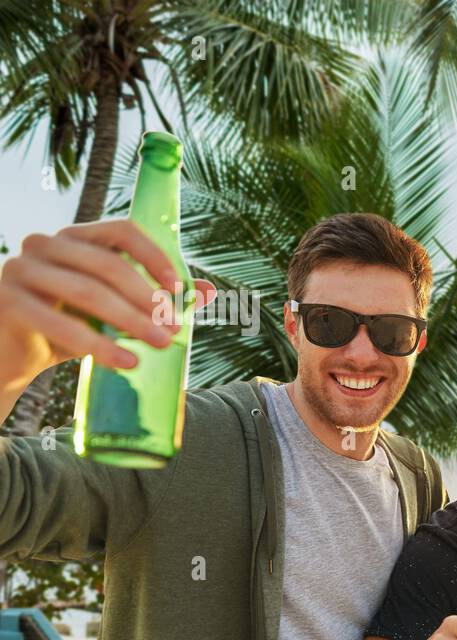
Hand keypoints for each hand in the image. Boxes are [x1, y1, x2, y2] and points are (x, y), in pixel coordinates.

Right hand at [0, 219, 214, 384]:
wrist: (16, 356)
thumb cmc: (69, 326)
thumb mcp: (114, 311)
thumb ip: (154, 298)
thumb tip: (209, 291)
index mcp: (74, 238)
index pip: (121, 231)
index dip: (153, 256)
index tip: (178, 288)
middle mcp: (45, 245)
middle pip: (108, 265)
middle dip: (147, 299)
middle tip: (174, 329)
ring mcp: (21, 269)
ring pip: (88, 293)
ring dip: (130, 321)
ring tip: (160, 344)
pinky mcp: (9, 302)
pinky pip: (61, 324)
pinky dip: (99, 345)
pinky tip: (127, 363)